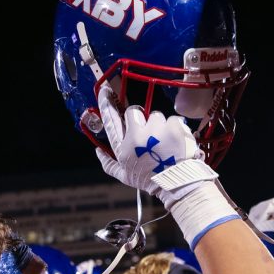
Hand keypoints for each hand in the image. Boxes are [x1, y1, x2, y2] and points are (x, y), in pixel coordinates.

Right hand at [94, 85, 209, 201]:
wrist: (176, 182)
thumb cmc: (149, 179)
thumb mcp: (125, 176)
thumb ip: (109, 164)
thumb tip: (97, 151)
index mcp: (124, 147)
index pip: (111, 121)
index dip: (106, 105)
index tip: (105, 91)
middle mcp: (136, 136)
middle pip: (133, 112)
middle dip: (141, 119)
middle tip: (150, 133)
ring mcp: (155, 130)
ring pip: (155, 115)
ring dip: (160, 125)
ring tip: (165, 142)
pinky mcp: (172, 127)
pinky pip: (172, 119)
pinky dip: (176, 128)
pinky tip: (176, 141)